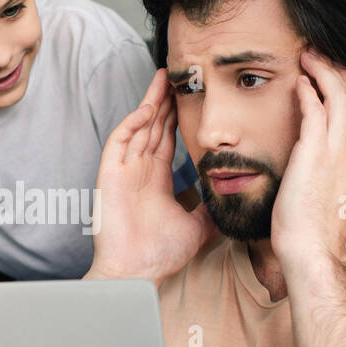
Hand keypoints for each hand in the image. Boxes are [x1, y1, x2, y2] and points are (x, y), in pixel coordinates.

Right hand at [88, 69, 216, 284]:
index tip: (190, 96)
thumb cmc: (160, 254)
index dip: (176, 116)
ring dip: (151, 102)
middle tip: (179, 74)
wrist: (137, 272)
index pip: (167, 138)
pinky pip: (121, 140)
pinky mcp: (111, 174)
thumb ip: (210, 208)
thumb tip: (234, 197)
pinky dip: (134, 122)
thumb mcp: (197, 226)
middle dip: (165, 99)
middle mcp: (140, 170)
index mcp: (156, 179)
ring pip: (139, 126)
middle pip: (153, 125)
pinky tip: (149, 108)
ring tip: (165, 78)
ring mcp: (125, 170)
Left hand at [271, 50, 345, 270]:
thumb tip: (327, 156)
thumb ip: (337, 169)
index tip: (338, 72)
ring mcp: (339, 150)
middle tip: (321, 54)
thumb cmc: (318, 229)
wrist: (313, 250)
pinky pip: (316, 109)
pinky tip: (299, 81)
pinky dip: (309, 90)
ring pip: (339, 95)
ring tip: (308, 57)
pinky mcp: (315, 152)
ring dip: (323, 70)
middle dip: (339, 69)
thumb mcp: (338, 194)